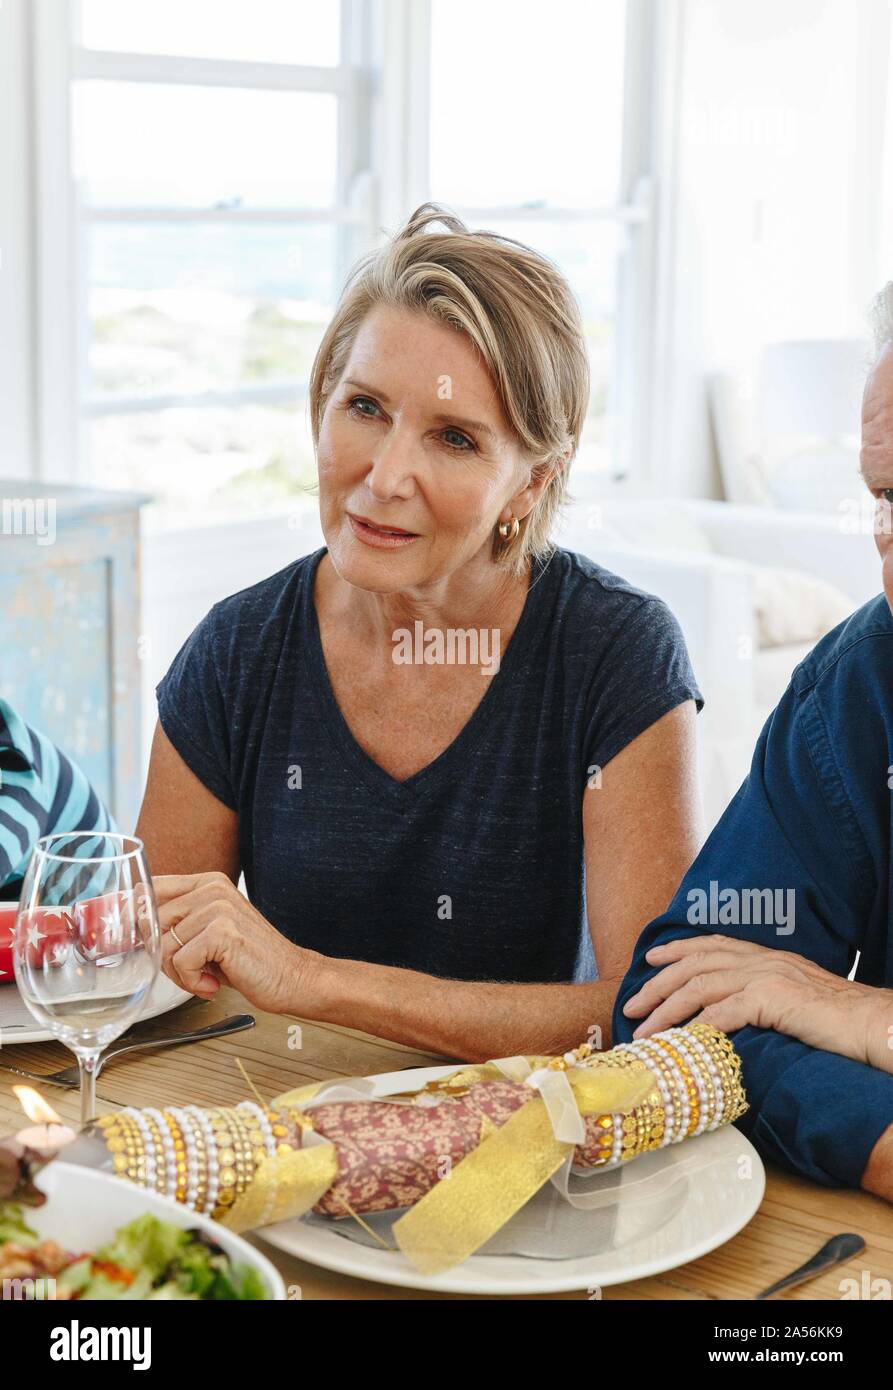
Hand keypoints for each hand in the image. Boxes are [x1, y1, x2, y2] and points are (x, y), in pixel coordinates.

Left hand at [153, 872, 324, 1014]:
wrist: (292, 977)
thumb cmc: (249, 960)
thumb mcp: (208, 933)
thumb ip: (178, 922)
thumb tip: (132, 924)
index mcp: (208, 882)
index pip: (150, 889)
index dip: (137, 918)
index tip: (136, 942)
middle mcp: (212, 888)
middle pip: (151, 922)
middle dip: (163, 957)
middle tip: (192, 971)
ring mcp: (218, 907)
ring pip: (163, 946)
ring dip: (180, 974)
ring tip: (206, 977)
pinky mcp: (222, 932)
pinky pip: (180, 962)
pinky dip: (193, 982)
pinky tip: (214, 984)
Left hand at [622, 934, 892, 1072]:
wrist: (874, 1023)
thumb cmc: (840, 1021)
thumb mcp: (795, 1001)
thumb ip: (765, 999)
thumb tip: (734, 1016)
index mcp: (767, 957)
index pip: (712, 945)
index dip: (677, 950)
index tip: (651, 959)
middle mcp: (762, 960)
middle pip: (695, 964)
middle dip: (657, 983)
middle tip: (631, 1004)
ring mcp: (767, 976)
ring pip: (699, 986)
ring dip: (666, 1010)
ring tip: (643, 1031)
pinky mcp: (773, 998)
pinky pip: (724, 1011)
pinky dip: (697, 1024)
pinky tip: (680, 1040)